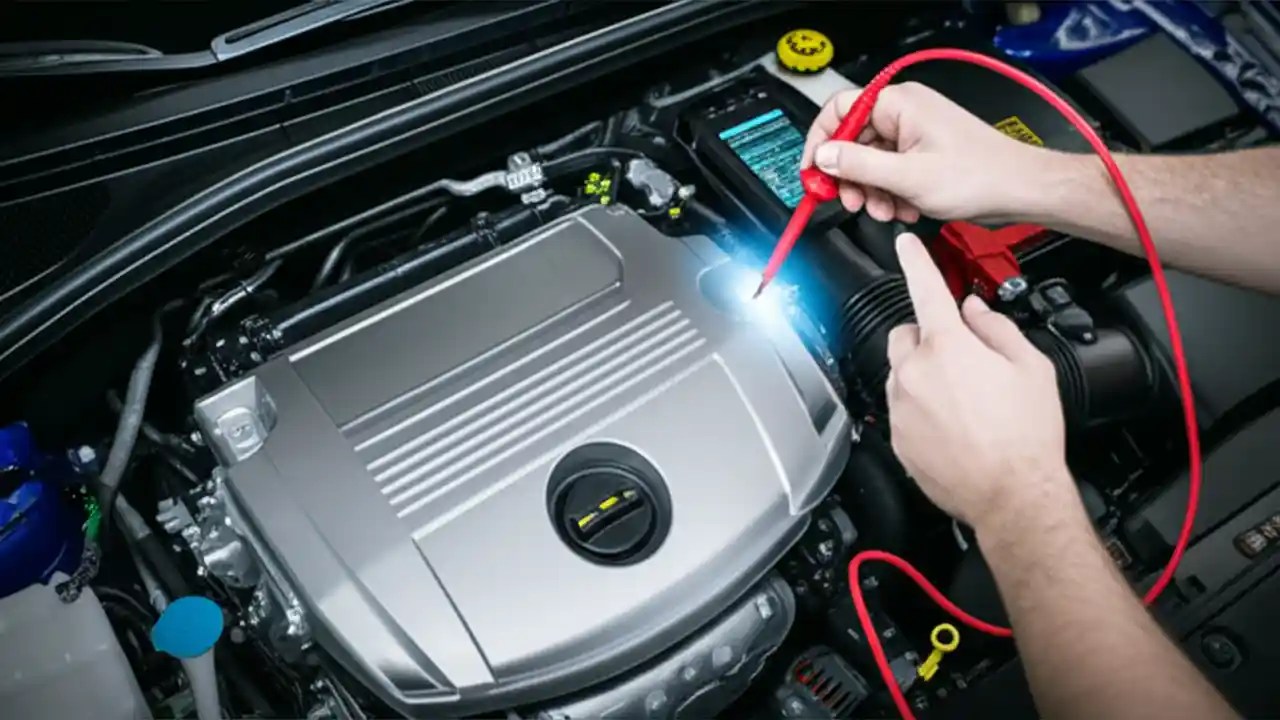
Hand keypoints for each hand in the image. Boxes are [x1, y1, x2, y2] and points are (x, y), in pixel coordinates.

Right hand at [801, 82, 1045, 222]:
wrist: (1019, 191)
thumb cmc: (979, 176)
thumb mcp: (907, 176)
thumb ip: (858, 166)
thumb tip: (822, 158)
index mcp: (899, 104)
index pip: (839, 110)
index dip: (821, 141)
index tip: (813, 172)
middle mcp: (904, 114)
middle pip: (853, 141)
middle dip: (851, 177)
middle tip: (850, 201)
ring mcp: (914, 134)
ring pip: (871, 163)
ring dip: (872, 192)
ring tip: (885, 211)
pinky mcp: (922, 155)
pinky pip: (890, 172)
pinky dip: (891, 194)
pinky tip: (905, 209)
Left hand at [885, 233, 1071, 530]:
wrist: (1012, 496)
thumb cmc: (1026, 436)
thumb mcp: (1031, 368)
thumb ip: (997, 329)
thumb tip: (977, 313)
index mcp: (947, 347)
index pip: (925, 289)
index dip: (915, 260)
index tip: (905, 245)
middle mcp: (913, 373)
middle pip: (907, 335)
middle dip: (929, 339)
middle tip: (963, 360)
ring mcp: (900, 406)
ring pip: (900, 373)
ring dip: (923, 375)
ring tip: (963, 403)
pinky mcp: (896, 437)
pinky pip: (901, 408)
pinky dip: (920, 409)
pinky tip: (953, 426)